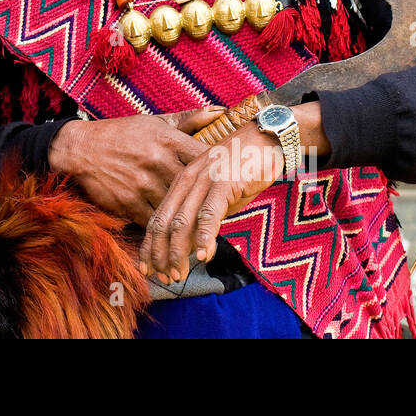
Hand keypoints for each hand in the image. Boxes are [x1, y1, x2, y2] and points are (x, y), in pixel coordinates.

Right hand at [47, 108, 221, 225]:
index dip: (222, 169)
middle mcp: (157, 160)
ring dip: (190, 219)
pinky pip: (156, 221)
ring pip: (177, 208)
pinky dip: (167, 227)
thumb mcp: (155, 122)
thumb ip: (190, 119)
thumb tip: (221, 111)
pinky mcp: (129, 202)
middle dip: (211, 199)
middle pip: (195, 186)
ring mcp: (142, 183)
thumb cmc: (122, 134)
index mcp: (167, 139)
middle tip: (228, 210)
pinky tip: (177, 232)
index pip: (205, 156)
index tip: (233, 178)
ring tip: (209, 227)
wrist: (80, 150)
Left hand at [138, 121, 285, 283]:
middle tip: (162, 278)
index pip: (157, 218)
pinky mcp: (223, 182)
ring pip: (181, 221)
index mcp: (181, 182)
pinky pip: (210, 213)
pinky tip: (202, 256)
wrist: (267, 137)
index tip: (148, 269)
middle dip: (159, 255)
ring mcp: (203, 180)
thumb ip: (203, 213)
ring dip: (177, 252)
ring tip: (177, 274)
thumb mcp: (217, 191)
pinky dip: (204, 237)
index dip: (151, 247)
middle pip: (163, 223)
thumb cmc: (243, 166)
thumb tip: (194, 245)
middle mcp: (186, 181)